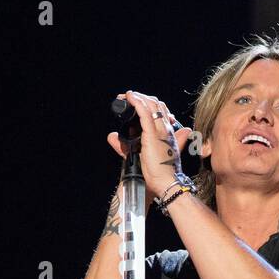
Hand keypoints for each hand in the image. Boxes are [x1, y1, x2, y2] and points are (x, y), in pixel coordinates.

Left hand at [107, 90, 194, 205]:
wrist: (167, 184)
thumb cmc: (159, 175)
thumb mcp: (140, 156)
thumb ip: (126, 145)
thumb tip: (111, 136)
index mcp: (168, 135)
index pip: (161, 113)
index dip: (149, 105)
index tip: (136, 103)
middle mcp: (166, 130)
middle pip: (157, 105)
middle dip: (142, 98)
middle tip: (128, 97)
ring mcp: (160, 131)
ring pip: (151, 105)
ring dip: (138, 97)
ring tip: (127, 95)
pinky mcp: (153, 134)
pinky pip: (145, 113)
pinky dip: (137, 102)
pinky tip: (130, 97)